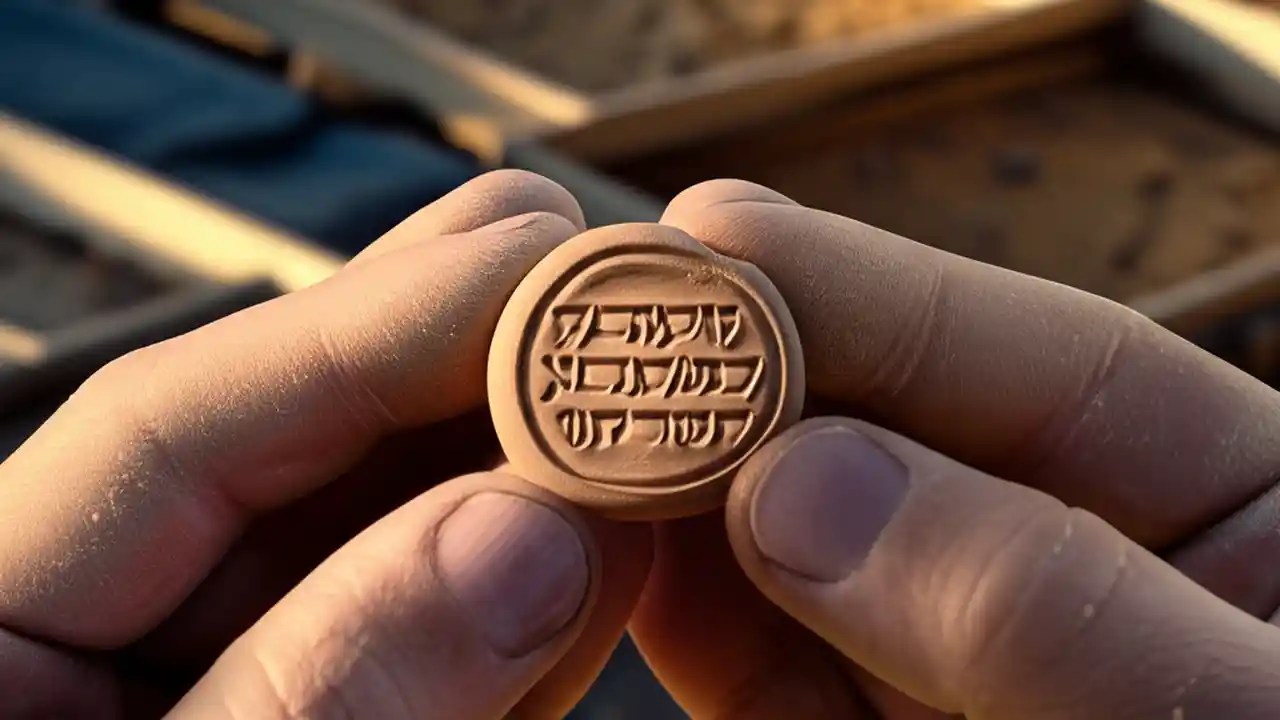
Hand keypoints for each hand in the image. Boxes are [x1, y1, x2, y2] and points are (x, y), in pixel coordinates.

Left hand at [0, 171, 651, 718]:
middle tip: (604, 274)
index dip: (367, 320)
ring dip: (529, 472)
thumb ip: (324, 687)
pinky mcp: (346, 708)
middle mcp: (123, 623)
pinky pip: (445, 632)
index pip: (168, 420)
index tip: (535, 259)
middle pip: (300, 449)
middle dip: (461, 361)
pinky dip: (539, 594)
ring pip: (393, 530)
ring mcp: (241, 666)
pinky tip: (617, 546)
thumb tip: (531, 535)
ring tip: (644, 401)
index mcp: (1, 626)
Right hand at [632, 180, 1279, 717]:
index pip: (1052, 369)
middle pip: (900, 447)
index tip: (722, 233)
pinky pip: (763, 680)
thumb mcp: (1236, 714)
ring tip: (586, 430)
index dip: (876, 289)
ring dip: (691, 492)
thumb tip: (806, 485)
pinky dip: (685, 619)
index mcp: (1233, 528)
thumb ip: (1049, 602)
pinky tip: (620, 560)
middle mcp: (1073, 582)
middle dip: (756, 380)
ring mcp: (958, 675)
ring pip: (808, 559)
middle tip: (621, 317)